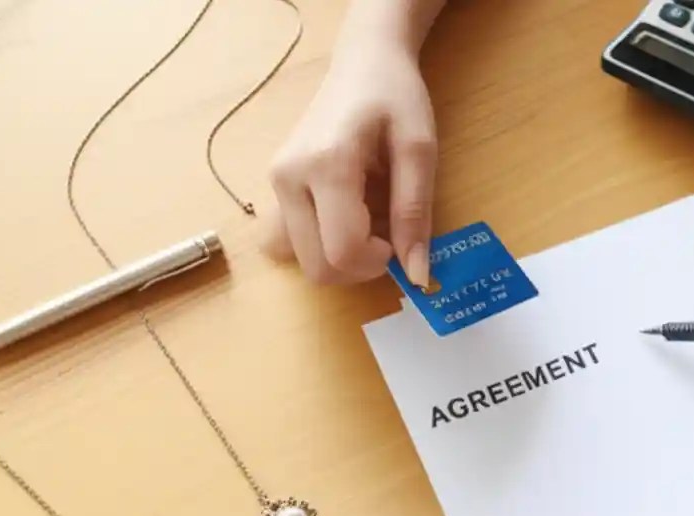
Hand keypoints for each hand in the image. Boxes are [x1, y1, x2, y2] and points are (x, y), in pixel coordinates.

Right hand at [269, 41, 434, 285]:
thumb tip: (417, 275)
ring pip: (297, 259)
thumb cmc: (396, 97)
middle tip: (385, 235)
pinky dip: (317, 243)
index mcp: (326, 165)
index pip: (342, 251)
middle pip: (316, 266)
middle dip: (358, 267)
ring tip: (363, 223)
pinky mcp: (274, 186)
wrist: (363, 61)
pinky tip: (342, 217)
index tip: (398, 240)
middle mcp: (288, 178)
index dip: (377, 262)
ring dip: (335, 258)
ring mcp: (275, 182)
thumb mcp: (419, 150)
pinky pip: (287, 240)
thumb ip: (415, 214)